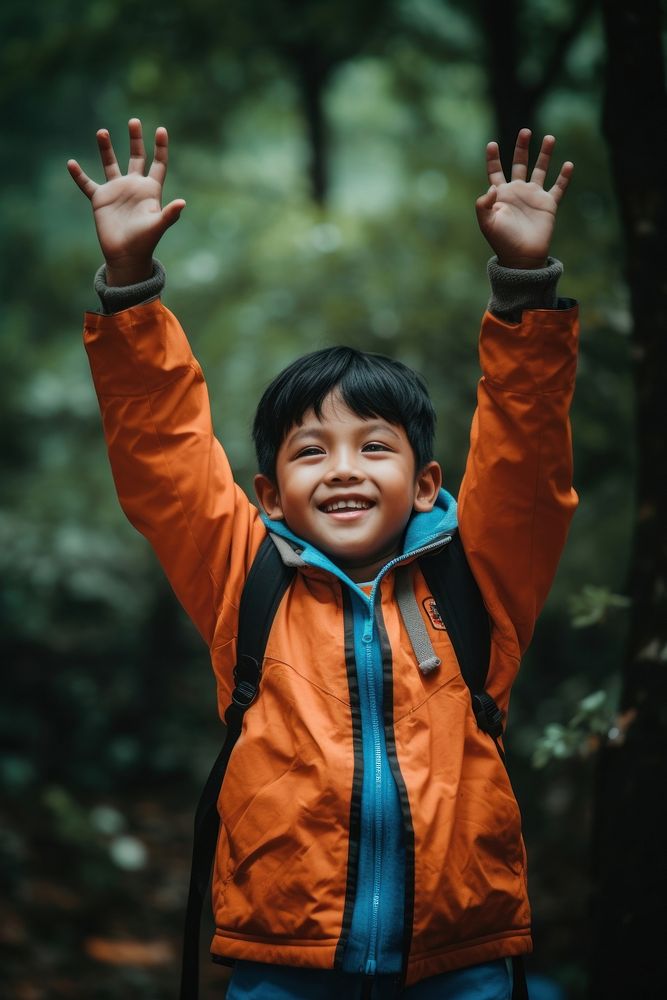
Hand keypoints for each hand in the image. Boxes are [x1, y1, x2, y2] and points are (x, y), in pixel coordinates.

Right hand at [67, 118, 185, 285]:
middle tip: (134, 121)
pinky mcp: (100, 200)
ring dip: (106, 149)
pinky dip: (78, 175)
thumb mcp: (157, 226)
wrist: (126, 256)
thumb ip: (170, 214)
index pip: (158, 164)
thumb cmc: (144, 242)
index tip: (161, 130)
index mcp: (150, 190)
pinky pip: (87, 184)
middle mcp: (133, 187)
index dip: (160, 148)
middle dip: (135, 140)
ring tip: (102, 131)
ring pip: (110, 164)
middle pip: (136, 157)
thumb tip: (183, 203)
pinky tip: (71, 164)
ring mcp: (116, 191)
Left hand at [475, 129, 572, 268]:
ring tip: (550, 137)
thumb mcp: (487, 224)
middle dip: (522, 147)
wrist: (522, 257)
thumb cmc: (502, 242)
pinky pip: (558, 187)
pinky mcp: (548, 204)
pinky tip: (568, 164)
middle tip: (525, 131)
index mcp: (501, 195)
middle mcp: (518, 191)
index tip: (492, 144)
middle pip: (519, 163)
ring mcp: (534, 196)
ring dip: (545, 154)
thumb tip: (492, 188)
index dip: (493, 158)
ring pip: (540, 170)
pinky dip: (564, 177)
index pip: (496, 171)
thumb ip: (483, 205)